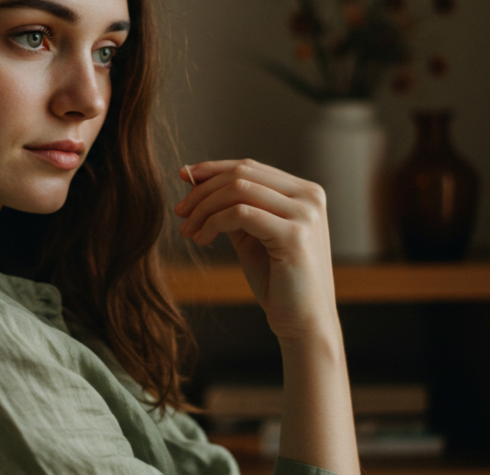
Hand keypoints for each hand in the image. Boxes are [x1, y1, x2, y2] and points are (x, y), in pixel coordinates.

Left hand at [174, 159, 340, 341]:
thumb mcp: (252, 236)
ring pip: (239, 190)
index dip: (213, 169)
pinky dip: (214, 222)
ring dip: (204, 208)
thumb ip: (233, 208)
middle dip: (203, 190)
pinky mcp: (295, 235)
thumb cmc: (278, 281)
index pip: (250, 166)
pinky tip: (202, 239)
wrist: (303, 323)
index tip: (184, 178)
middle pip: (242, 173)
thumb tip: (196, 181)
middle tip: (180, 212)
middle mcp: (310, 196)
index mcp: (305, 192)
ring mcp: (305, 214)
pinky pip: (241, 213)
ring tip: (188, 231)